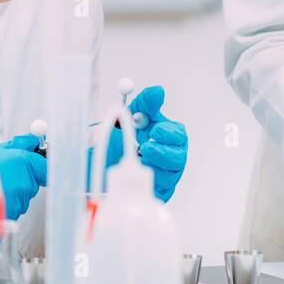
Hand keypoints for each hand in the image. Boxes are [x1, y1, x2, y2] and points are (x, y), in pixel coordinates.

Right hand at [0, 134, 46, 239]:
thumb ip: (16, 146)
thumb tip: (32, 141)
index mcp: (22, 165)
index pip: (45, 167)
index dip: (41, 165)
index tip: (38, 164)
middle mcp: (23, 187)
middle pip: (30, 184)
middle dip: (19, 179)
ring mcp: (15, 207)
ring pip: (18, 200)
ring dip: (7, 195)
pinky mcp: (5, 223)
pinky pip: (7, 214)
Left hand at [128, 86, 187, 201]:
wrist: (105, 162)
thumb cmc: (124, 138)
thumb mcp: (132, 116)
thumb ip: (146, 103)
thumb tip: (158, 91)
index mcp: (169, 137)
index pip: (179, 135)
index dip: (169, 133)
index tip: (155, 131)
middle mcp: (171, 157)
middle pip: (178, 159)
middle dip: (162, 153)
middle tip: (144, 148)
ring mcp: (166, 176)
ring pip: (167, 177)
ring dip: (150, 167)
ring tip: (136, 161)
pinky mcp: (158, 193)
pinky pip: (158, 191)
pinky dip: (145, 183)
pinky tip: (136, 175)